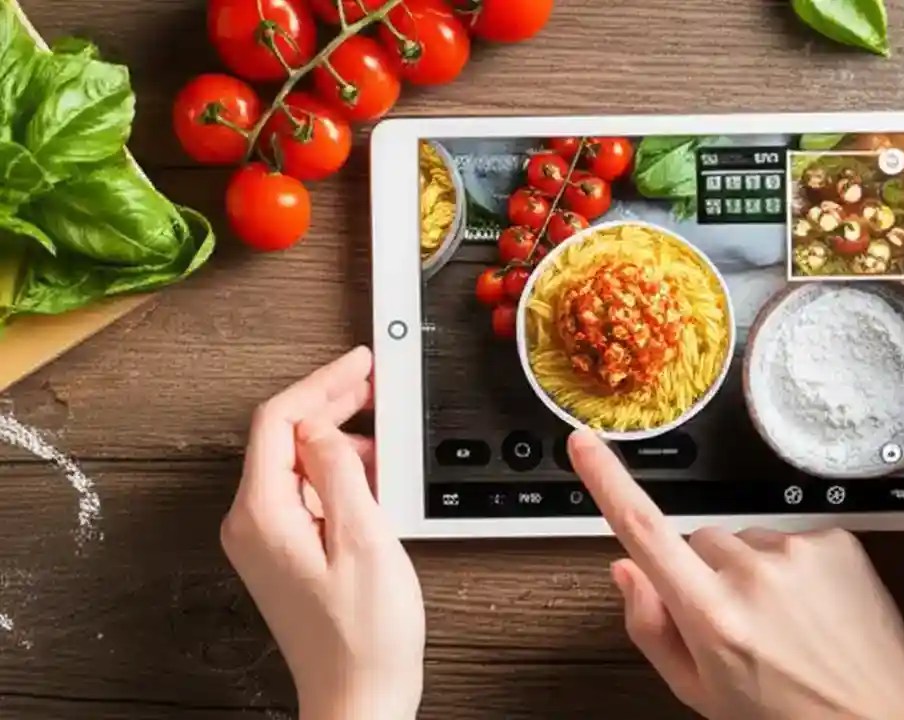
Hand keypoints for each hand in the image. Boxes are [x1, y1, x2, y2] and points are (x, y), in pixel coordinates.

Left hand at [221, 347, 423, 719]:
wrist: (358, 697)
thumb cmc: (364, 637)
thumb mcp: (365, 541)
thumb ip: (340, 473)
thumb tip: (324, 427)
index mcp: (263, 515)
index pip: (278, 421)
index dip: (320, 381)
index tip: (358, 363)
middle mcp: (253, 524)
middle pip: (282, 437)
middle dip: (329, 402)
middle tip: (373, 381)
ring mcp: (265, 540)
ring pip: (295, 462)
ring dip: (337, 438)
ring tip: (383, 430)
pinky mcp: (284, 552)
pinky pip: (304, 491)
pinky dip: (337, 471)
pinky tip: (372, 474)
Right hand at [569, 429, 903, 719]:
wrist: (881, 717)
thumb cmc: (787, 716)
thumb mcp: (700, 692)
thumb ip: (652, 629)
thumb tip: (626, 570)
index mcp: (712, 615)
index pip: (645, 530)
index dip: (607, 482)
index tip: (584, 445)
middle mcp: (754, 575)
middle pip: (697, 540)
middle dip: (703, 573)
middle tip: (734, 624)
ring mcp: (799, 552)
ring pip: (744, 540)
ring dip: (751, 570)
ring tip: (780, 622)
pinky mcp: (835, 539)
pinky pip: (789, 538)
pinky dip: (792, 567)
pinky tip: (810, 608)